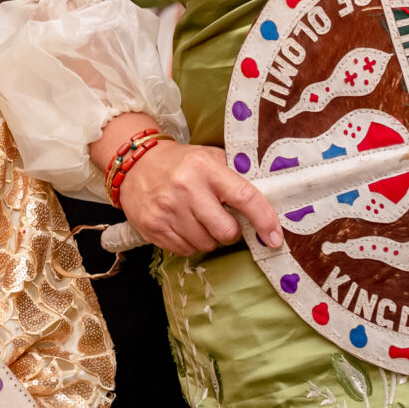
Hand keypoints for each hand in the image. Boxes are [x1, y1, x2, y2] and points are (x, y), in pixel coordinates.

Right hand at [116, 140, 282, 257]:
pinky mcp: (153, 226)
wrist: (134, 164)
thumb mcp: (208, 157)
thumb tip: (268, 198)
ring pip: (206, 244)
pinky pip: (185, 250)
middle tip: (221, 220)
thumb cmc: (179, 162)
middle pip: (226, 231)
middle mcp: (185, 188)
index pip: (244, 196)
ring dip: (208, 238)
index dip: (264, 219)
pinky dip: (189, 243)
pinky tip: (182, 225)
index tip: (274, 237)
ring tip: (197, 220)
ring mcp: (167, 209)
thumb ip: (234, 175)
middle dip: (230, 232)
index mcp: (205, 167)